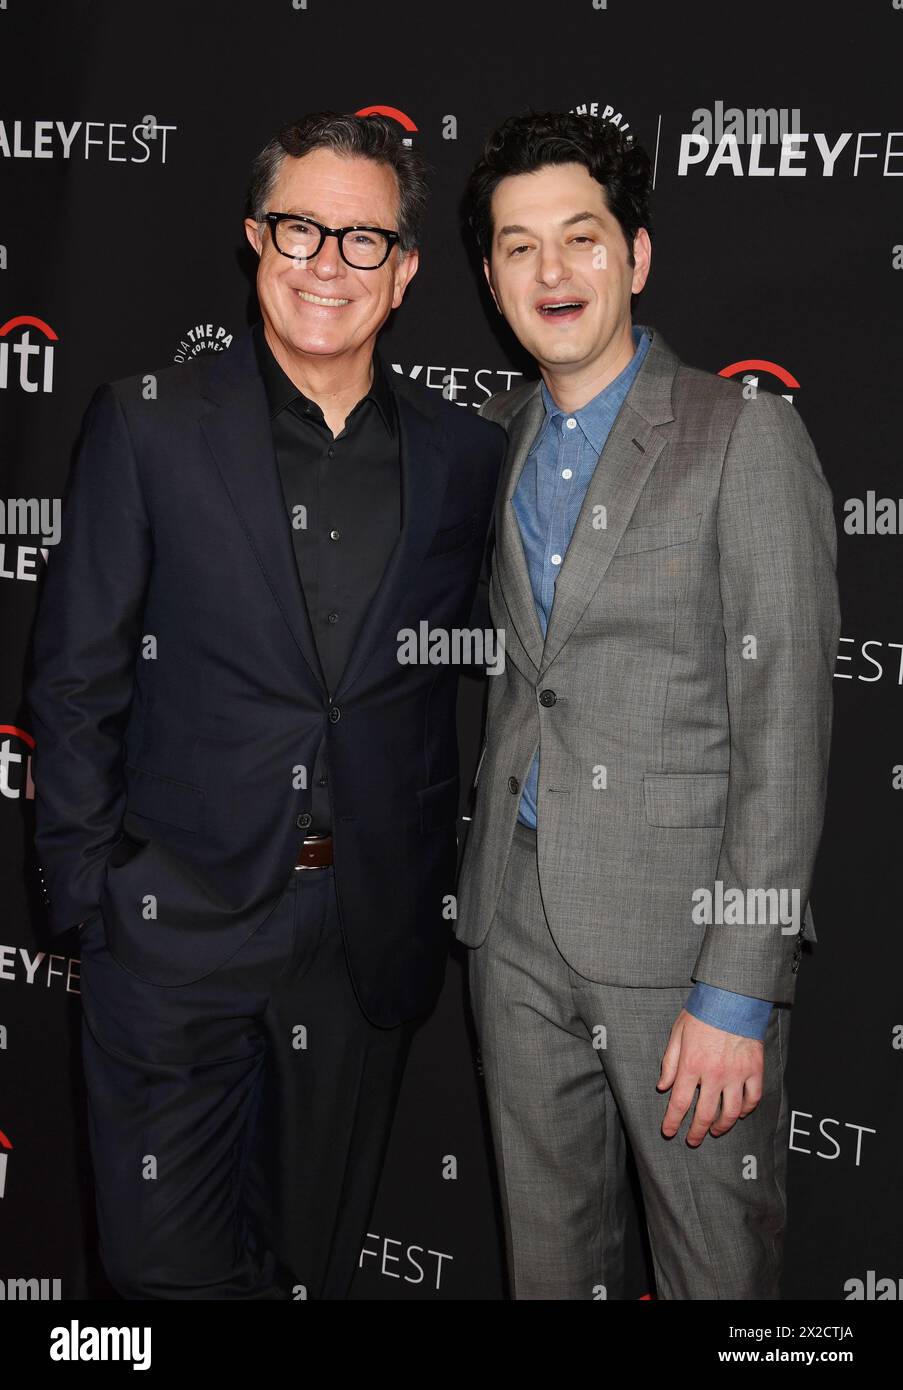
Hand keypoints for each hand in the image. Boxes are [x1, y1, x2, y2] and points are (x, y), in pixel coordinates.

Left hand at [656, 1008, 763, 1146]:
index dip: (672, 1121)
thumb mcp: (677, 1034)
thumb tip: (663, 1086)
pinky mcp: (754, 1070)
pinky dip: (746, 1110)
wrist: (732, 999)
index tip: (669, 1132)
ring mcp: (737, 1074)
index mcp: (692, 1065)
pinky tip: (739, 1113)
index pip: (680, 1102)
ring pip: (730, 1112)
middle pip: (704, 1114)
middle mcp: (715, 1074)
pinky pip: (752, 1098)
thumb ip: (669, 1062)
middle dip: (696, 1132)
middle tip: (692, 1140)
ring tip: (714, 1130)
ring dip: (721, 1126)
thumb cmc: (701, 1014)